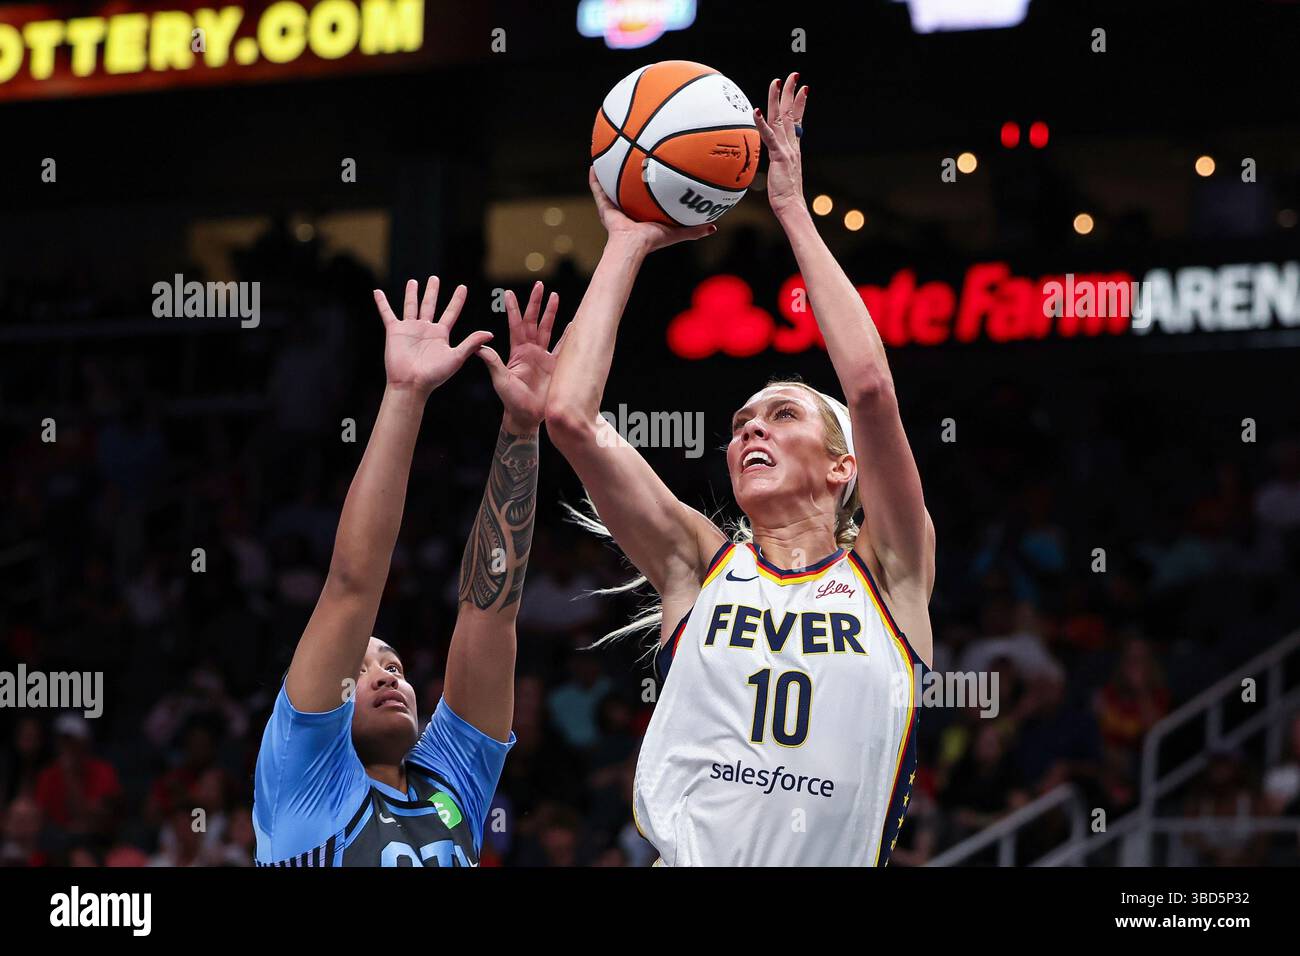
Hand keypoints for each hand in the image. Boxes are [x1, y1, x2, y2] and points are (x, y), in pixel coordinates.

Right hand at [374, 278, 489, 396]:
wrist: (412, 383)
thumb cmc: (435, 374)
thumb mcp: (456, 357)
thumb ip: (471, 343)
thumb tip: (491, 333)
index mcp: (441, 334)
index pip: (451, 312)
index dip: (457, 300)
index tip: (463, 287)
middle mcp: (426, 329)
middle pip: (430, 305)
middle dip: (432, 291)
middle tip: (434, 278)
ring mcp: (410, 329)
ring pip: (411, 306)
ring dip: (411, 294)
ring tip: (413, 282)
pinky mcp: (395, 331)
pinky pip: (387, 314)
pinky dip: (382, 303)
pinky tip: (378, 292)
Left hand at [476, 281, 559, 430]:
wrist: (527, 416)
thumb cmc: (511, 400)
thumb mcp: (500, 380)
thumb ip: (493, 362)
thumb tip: (480, 347)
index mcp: (517, 351)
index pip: (516, 325)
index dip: (513, 309)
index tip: (509, 292)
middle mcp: (530, 350)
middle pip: (534, 321)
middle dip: (536, 303)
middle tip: (539, 285)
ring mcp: (544, 357)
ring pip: (548, 329)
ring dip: (551, 313)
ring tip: (555, 295)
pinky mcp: (556, 366)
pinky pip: (563, 347)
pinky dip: (568, 335)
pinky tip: (573, 323)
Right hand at [588, 167, 715, 253]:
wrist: (632, 245)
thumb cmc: (653, 240)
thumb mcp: (677, 231)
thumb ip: (694, 230)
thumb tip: (713, 227)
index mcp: (643, 215)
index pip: (646, 197)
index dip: (648, 186)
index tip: (652, 170)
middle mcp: (628, 210)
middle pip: (628, 189)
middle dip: (629, 175)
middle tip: (631, 158)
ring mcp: (614, 209)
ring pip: (611, 187)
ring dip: (609, 173)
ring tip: (609, 156)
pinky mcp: (604, 208)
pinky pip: (598, 190)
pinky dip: (595, 178)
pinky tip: (594, 163)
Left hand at [754, 71, 808, 218]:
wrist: (791, 206)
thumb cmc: (785, 195)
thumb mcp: (782, 174)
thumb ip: (780, 162)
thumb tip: (777, 160)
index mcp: (793, 148)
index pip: (797, 121)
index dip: (800, 104)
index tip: (803, 89)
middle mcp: (792, 145)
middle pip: (791, 113)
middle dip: (792, 92)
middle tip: (794, 75)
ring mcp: (786, 149)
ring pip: (781, 119)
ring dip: (778, 99)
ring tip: (777, 82)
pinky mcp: (779, 156)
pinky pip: (769, 136)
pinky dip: (762, 123)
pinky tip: (757, 110)